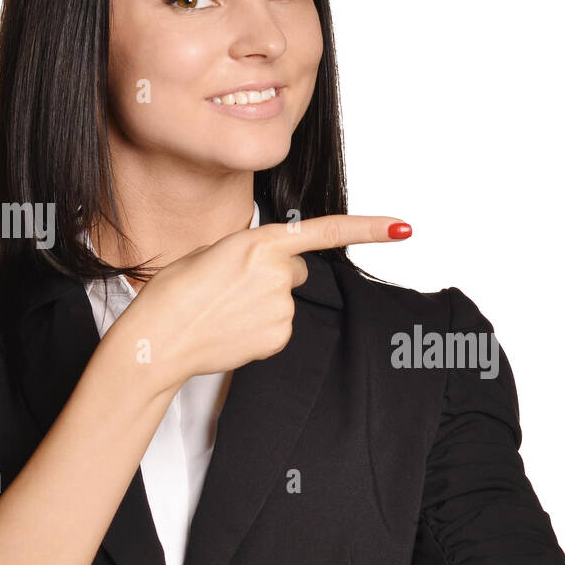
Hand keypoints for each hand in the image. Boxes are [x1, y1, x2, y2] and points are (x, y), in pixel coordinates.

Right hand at [122, 214, 411, 394]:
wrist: (160, 337)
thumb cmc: (178, 291)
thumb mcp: (216, 252)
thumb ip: (257, 253)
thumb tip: (283, 271)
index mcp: (260, 242)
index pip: (326, 231)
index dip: (370, 229)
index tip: (404, 228)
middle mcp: (278, 273)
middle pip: (295, 270)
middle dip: (273, 275)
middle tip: (233, 286)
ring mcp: (282, 308)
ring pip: (286, 299)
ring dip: (264, 302)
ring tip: (226, 309)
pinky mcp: (280, 336)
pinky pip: (281, 326)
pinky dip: (261, 327)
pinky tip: (234, 329)